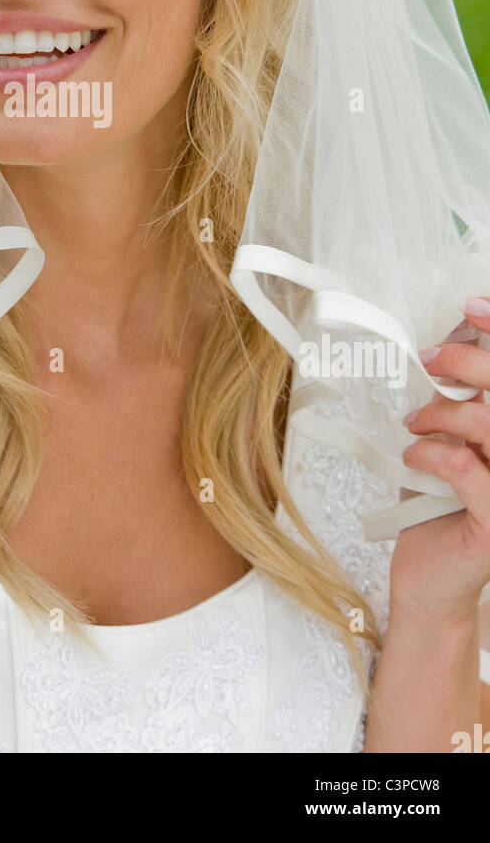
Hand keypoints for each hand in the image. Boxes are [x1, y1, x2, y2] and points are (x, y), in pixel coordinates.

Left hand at [391, 298, 489, 623]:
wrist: (429, 581)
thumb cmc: (440, 507)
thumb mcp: (451, 441)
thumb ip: (461, 401)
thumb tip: (451, 340)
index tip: (474, 305)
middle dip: (468, 363)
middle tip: (429, 361)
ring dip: (443, 413)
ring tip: (415, 424)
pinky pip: (466, 469)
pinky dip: (432, 454)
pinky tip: (413, 458)